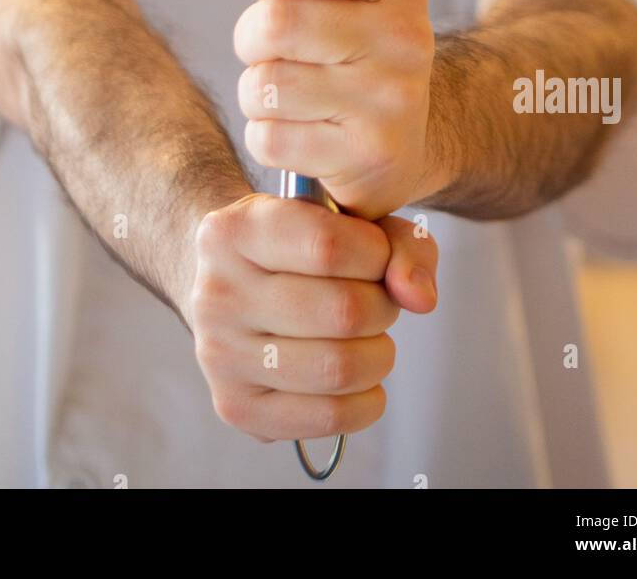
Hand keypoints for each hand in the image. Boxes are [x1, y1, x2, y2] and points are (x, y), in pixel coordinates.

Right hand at [185, 194, 437, 441]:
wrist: (232, 284)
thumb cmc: (296, 249)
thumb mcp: (343, 219)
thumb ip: (397, 243)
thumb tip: (420, 297)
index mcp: (233, 231)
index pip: (327, 244)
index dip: (377, 254)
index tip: (380, 257)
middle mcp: (216, 293)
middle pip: (342, 311)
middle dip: (383, 307)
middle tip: (378, 301)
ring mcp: (220, 355)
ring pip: (338, 368)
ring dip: (378, 355)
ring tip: (369, 338)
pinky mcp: (235, 407)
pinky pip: (327, 417)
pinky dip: (366, 402)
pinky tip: (360, 380)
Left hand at [234, 0, 434, 219]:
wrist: (405, 144)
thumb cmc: (354, 56)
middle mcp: (405, 39)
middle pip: (275, 23)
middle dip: (252, 38)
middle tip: (274, 49)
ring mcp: (389, 100)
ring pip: (265, 84)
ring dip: (258, 91)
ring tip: (289, 93)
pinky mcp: (367, 156)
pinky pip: (269, 138)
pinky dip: (267, 136)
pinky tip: (300, 131)